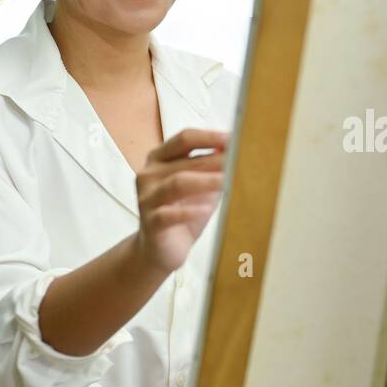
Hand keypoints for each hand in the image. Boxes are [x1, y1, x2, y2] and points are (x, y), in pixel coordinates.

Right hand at [134, 128, 228, 274]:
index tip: (235, 138)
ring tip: (228, 181)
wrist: (160, 250)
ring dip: (206, 181)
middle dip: (215, 160)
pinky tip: (207, 209)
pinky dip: (189, 211)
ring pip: (177, 184)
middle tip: (240, 161)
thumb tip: (236, 146)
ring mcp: (147, 199)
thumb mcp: (201, 186)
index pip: (185, 139)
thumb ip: (212, 166)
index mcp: (160, 159)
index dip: (210, 137)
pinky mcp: (150, 223)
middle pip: (185, 162)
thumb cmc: (182, 211)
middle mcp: (149, 175)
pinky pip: (168, 215)